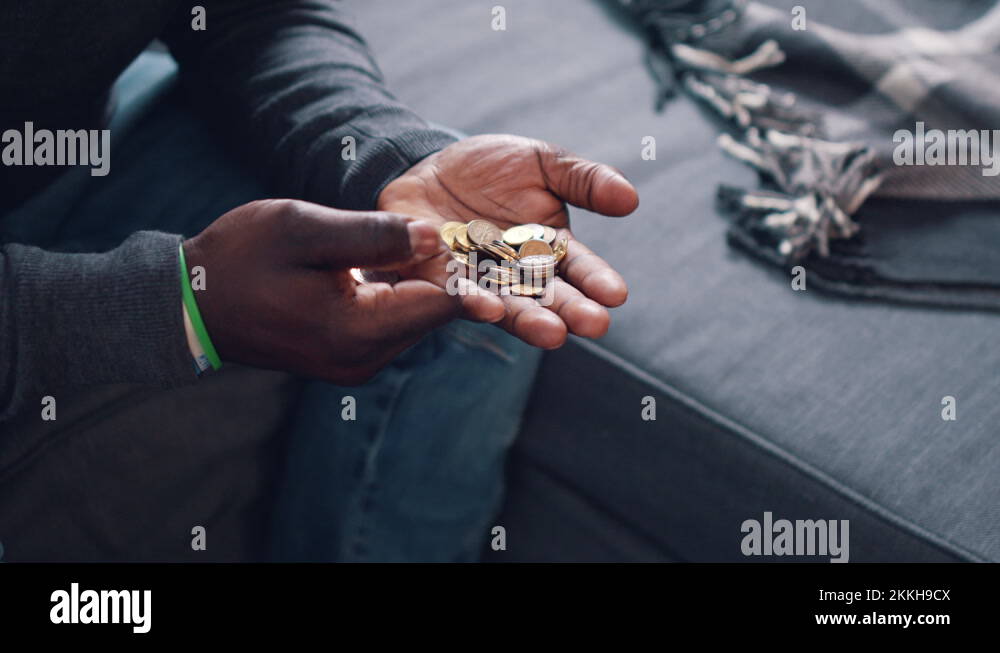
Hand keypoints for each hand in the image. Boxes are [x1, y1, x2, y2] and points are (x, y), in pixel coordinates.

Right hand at [183, 199, 460, 384]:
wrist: (192, 302)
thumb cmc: (239, 259)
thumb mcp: (303, 229)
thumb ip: (373, 234)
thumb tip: (433, 235)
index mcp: (357, 332)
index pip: (440, 304)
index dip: (461, 265)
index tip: (467, 232)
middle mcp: (365, 359)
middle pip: (433, 313)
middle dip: (445, 272)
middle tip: (453, 229)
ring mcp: (358, 363)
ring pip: (416, 316)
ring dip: (424, 279)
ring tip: (424, 239)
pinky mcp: (350, 356)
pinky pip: (393, 320)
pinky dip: (401, 291)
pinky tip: (396, 258)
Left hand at [378, 134, 638, 348]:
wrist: (431, 166)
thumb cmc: (494, 168)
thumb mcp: (544, 163)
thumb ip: (584, 181)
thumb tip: (632, 199)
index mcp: (549, 249)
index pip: (579, 268)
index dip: (597, 281)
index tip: (617, 295)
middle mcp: (517, 273)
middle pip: (548, 295)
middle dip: (570, 310)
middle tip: (594, 325)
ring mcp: (479, 280)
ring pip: (507, 303)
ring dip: (528, 318)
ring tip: (550, 333)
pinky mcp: (438, 278)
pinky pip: (454, 292)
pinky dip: (471, 300)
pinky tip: (488, 308)